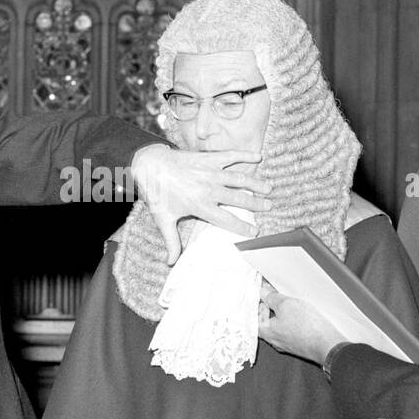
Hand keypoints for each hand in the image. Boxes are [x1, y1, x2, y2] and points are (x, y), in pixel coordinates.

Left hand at [131, 145, 272, 263]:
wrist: (149, 165)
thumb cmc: (157, 193)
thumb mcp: (163, 219)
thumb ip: (171, 242)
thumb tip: (170, 263)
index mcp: (199, 205)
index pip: (226, 219)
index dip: (242, 227)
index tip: (255, 231)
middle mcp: (208, 189)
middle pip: (238, 198)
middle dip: (255, 203)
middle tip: (269, 207)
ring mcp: (210, 172)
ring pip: (239, 178)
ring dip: (255, 183)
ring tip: (268, 188)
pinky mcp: (208, 158)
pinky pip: (230, 156)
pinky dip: (245, 155)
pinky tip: (259, 156)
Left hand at [257, 289, 347, 363]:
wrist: (328, 344)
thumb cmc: (307, 328)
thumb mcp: (286, 304)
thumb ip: (272, 297)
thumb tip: (263, 292)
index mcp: (265, 331)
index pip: (253, 315)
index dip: (256, 301)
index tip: (262, 291)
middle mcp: (274, 340)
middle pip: (265, 319)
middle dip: (269, 305)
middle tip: (275, 294)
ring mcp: (287, 343)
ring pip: (279, 324)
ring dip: (282, 312)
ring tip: (289, 301)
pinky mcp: (299, 343)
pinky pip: (291, 329)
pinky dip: (292, 319)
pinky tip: (300, 312)